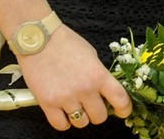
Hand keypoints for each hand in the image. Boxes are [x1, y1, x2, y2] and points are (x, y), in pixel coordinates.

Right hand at [16, 26, 131, 129]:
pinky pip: (60, 125)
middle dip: (98, 112)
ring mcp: (66, 98)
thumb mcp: (91, 55)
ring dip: (81, 117)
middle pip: (100, 116)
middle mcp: (85, 89)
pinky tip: (63, 112)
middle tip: (92, 105)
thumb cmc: (65, 43)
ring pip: (81, 123)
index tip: (123, 111)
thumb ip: (98, 74)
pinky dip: (64, 122)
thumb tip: (103, 91)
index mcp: (98, 74)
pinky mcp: (48, 103)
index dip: (124, 109)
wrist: (39, 38)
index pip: (120, 99)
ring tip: (75, 106)